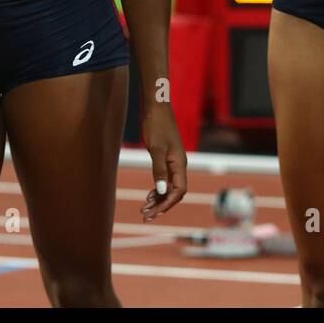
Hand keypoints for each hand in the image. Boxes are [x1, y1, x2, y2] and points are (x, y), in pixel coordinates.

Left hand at [139, 101, 186, 220]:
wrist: (156, 106)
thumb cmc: (156, 125)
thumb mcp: (155, 148)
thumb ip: (159, 170)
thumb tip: (161, 192)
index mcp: (180, 164)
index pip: (179, 191)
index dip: (167, 204)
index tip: (153, 213)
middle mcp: (179, 165)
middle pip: (174, 193)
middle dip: (161, 206)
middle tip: (145, 216)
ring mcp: (173, 162)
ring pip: (169, 187)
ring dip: (158, 199)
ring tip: (144, 208)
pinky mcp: (166, 158)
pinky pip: (164, 179)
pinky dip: (157, 189)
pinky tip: (148, 195)